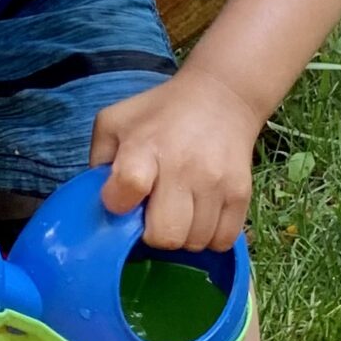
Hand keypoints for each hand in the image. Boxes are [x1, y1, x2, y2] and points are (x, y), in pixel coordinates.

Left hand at [90, 70, 261, 251]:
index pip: (129, 187)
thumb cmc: (159, 114)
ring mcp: (216, 183)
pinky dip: (208, 238)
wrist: (221, 97)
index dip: (119, 202)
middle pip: (165, 235)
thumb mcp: (115, 122)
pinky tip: (200, 218)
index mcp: (145, 147)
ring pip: (194, 243)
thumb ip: (99, 161)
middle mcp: (184, 167)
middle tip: (153, 216)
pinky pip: (222, 241)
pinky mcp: (241, 194)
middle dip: (153, 234)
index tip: (122, 198)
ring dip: (182, 237)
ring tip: (179, 212)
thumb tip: (100, 203)